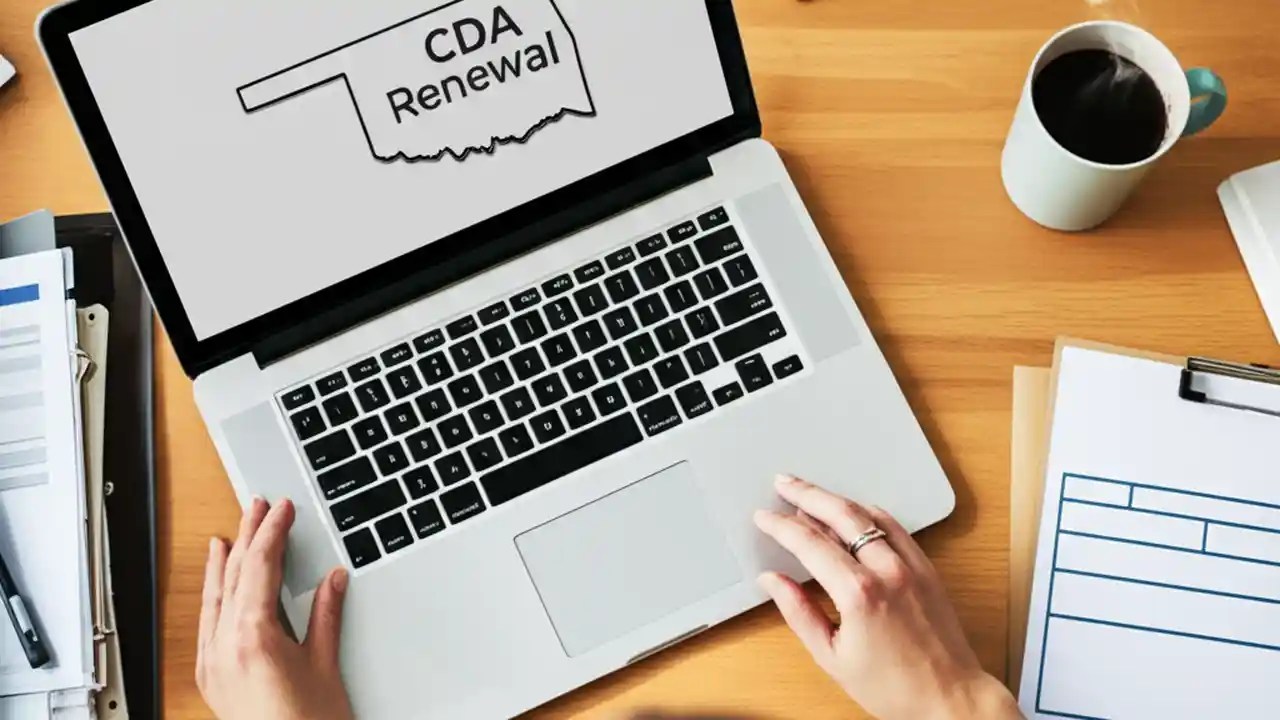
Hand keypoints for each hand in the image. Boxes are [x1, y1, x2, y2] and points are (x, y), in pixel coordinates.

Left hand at [197, 497, 353, 719]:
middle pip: (233, 575)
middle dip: (248, 536)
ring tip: (230, 534)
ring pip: (214, 596)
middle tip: (260, 506)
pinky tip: (218, 585)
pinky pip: (207, 622)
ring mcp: (213, 663)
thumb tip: (332, 580)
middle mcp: (224, 646)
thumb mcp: (326, 667)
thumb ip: (326, 617)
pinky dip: (214, 594)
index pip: (259, 566)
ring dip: (224, 562)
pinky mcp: (212, 677)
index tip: (282, 509)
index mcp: (253, 636)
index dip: (272, 532)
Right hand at [754, 476, 1021, 719]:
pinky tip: (854, 511)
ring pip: (869, 513)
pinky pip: (895, 526)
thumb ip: (798, 611)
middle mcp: (887, 570)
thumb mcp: (831, 656)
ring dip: (837, 499)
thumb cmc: (893, 687)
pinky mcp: (927, 567)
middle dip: (807, 494)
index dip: (781, 525)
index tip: (764, 517)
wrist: (948, 698)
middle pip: (840, 514)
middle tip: (783, 483)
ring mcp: (911, 565)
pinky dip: (869, 512)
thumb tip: (773, 581)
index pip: (809, 543)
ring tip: (812, 493)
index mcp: (858, 594)